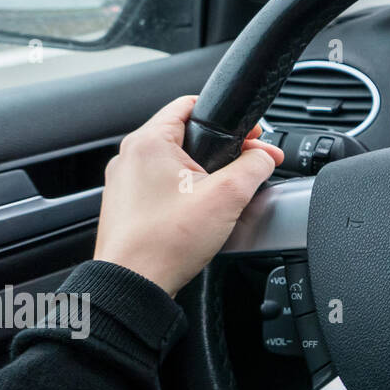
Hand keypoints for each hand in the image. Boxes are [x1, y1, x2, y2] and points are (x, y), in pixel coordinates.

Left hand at [95, 96, 283, 296]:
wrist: (133, 284)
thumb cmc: (166, 242)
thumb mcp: (228, 196)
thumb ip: (254, 166)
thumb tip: (265, 157)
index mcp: (149, 142)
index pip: (191, 104)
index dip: (228, 117)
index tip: (250, 136)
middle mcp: (130, 157)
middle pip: (186, 135)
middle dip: (222, 149)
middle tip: (246, 166)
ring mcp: (124, 182)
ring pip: (174, 162)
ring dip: (204, 172)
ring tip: (225, 193)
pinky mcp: (126, 205)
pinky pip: (161, 185)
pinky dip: (184, 191)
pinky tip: (200, 211)